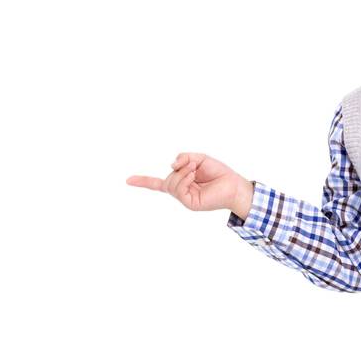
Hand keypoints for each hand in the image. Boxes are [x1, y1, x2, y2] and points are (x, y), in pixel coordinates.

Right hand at [126, 153, 252, 216]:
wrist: (233, 184)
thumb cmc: (219, 173)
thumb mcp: (199, 158)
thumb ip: (184, 158)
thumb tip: (171, 165)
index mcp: (182, 182)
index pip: (159, 184)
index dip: (143, 181)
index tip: (127, 180)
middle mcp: (182, 192)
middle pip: (167, 179)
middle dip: (179, 168)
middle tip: (193, 166)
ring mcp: (185, 199)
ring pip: (171, 183)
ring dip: (182, 172)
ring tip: (195, 170)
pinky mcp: (190, 203)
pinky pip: (178, 189)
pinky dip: (184, 178)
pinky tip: (193, 176)